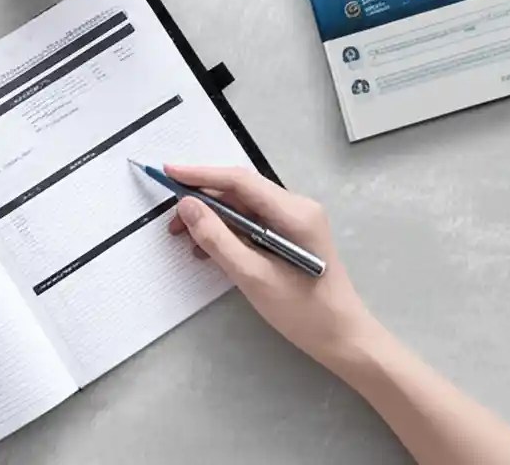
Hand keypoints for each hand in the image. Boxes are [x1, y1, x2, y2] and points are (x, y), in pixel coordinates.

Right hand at [166, 165, 378, 370]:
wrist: (342, 337)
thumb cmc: (303, 311)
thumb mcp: (252, 276)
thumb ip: (217, 239)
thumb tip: (187, 206)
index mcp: (293, 212)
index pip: (239, 180)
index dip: (199, 175)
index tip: (166, 172)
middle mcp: (296, 208)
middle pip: (240, 191)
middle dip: (202, 201)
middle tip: (172, 221)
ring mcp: (295, 221)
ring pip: (243, 208)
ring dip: (212, 219)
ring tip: (185, 239)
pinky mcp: (290, 235)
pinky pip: (251, 223)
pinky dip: (227, 232)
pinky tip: (209, 250)